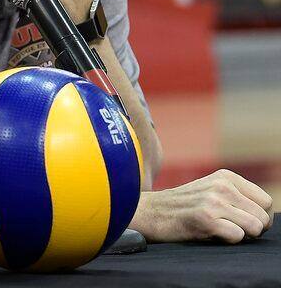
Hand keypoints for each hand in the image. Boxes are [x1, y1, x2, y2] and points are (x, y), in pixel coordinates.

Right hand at [134, 170, 273, 242]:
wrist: (150, 212)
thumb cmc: (184, 206)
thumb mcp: (211, 190)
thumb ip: (237, 196)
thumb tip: (267, 216)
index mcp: (226, 177)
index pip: (266, 201)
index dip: (259, 216)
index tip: (242, 221)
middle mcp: (222, 186)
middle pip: (264, 217)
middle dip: (253, 228)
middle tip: (231, 228)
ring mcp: (214, 202)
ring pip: (255, 227)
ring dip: (242, 235)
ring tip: (221, 230)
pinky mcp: (206, 219)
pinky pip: (238, 236)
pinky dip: (228, 240)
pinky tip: (210, 233)